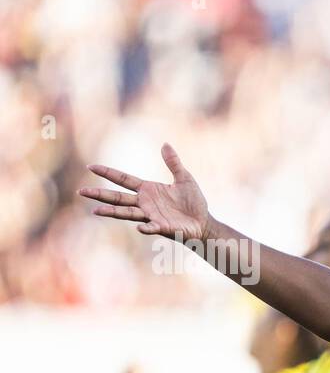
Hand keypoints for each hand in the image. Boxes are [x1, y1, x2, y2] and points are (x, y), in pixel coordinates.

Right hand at [79, 144, 210, 242]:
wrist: (204, 222)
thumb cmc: (193, 202)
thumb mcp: (185, 178)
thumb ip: (173, 163)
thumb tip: (165, 144)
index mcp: (148, 189)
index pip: (123, 179)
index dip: (108, 173)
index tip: (90, 166)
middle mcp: (145, 203)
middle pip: (118, 197)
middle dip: (100, 195)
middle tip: (81, 192)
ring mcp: (152, 216)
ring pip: (127, 213)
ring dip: (112, 212)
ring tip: (96, 211)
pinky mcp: (163, 227)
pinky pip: (152, 227)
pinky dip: (146, 228)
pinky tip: (139, 227)